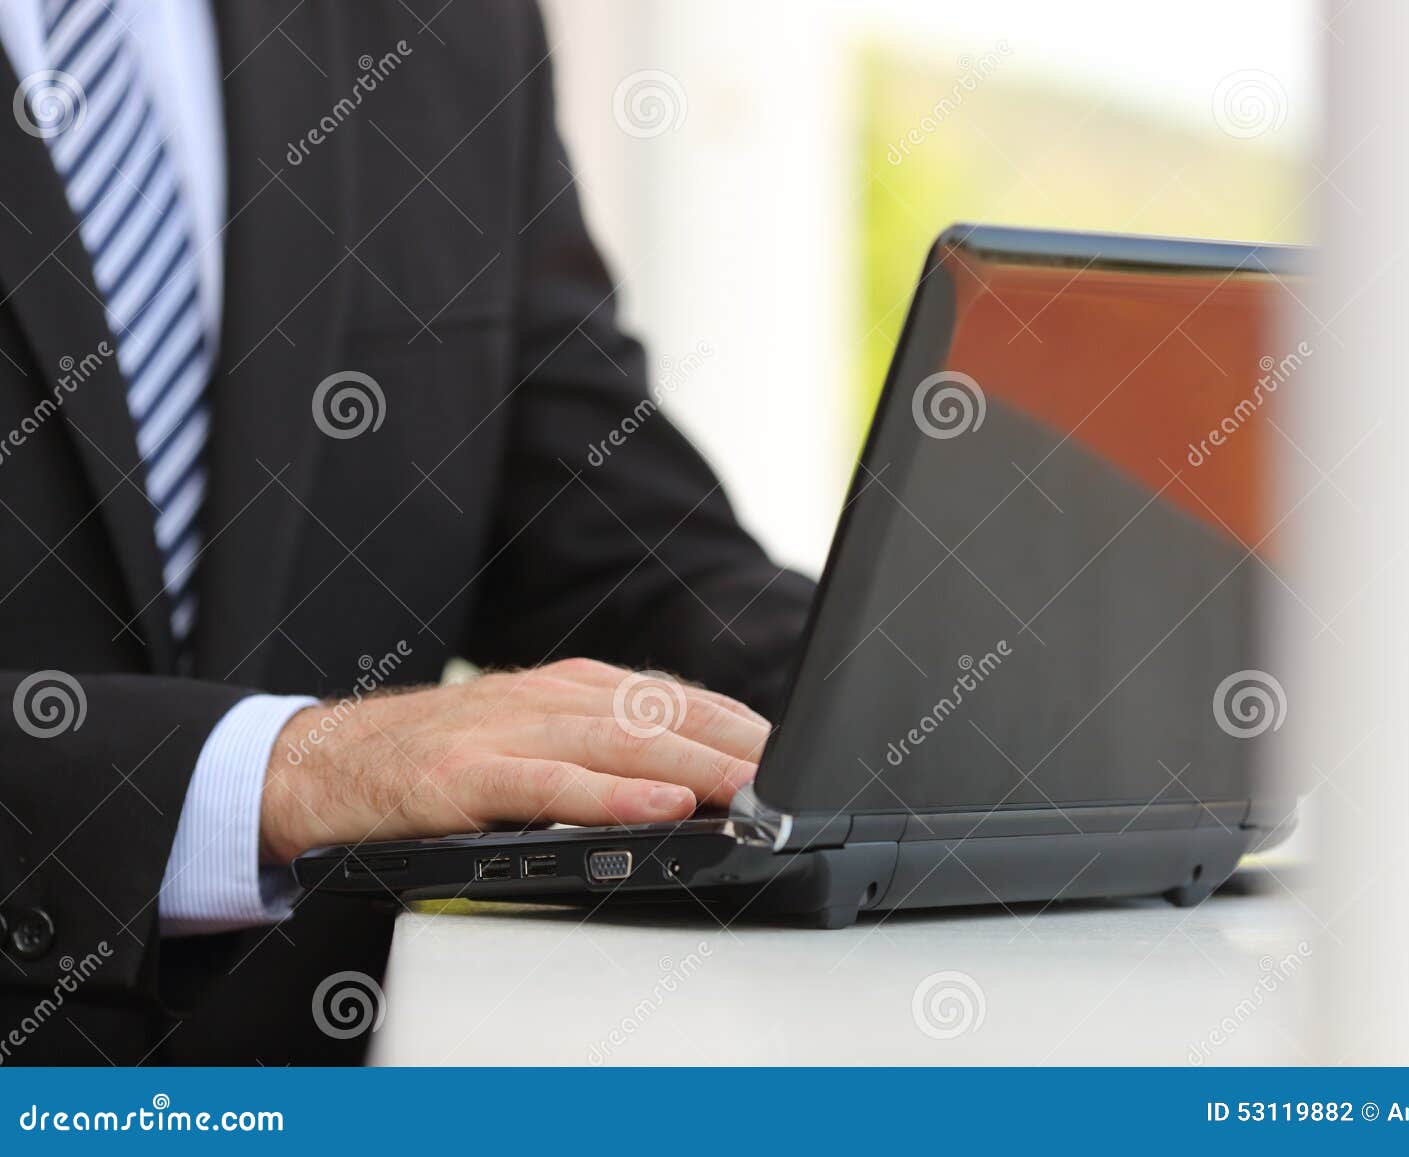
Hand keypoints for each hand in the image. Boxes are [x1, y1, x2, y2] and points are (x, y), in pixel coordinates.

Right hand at [258, 659, 769, 863]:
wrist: (319, 763)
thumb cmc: (436, 757)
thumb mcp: (530, 736)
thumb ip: (602, 747)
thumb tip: (692, 775)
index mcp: (571, 688)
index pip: (675, 702)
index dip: (740, 725)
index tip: (796, 751)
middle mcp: (547, 699)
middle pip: (662, 719)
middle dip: (737, 747)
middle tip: (797, 776)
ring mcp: (506, 733)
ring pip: (620, 745)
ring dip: (696, 768)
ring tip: (755, 789)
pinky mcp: (465, 777)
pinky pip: (551, 786)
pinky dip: (611, 796)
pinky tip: (662, 808)